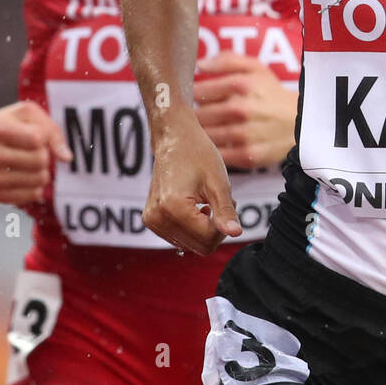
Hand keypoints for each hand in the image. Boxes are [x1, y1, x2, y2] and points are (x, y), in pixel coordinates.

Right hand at [0, 100, 71, 205]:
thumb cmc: (4, 124)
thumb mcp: (26, 114)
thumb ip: (51, 130)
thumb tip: (66, 157)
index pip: (37, 138)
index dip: (44, 137)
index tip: (36, 136)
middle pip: (39, 160)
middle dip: (45, 155)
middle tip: (34, 150)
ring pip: (39, 179)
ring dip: (43, 171)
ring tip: (31, 163)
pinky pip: (32, 195)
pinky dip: (36, 186)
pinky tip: (26, 176)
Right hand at [143, 117, 242, 255]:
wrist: (173, 138)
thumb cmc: (197, 154)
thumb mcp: (218, 183)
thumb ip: (226, 212)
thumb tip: (235, 234)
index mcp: (174, 209)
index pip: (208, 240)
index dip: (224, 227)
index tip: (229, 203)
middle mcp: (158, 218)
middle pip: (198, 246)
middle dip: (214, 229)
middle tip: (217, 201)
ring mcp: (152, 220)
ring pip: (189, 244)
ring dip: (202, 228)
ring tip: (205, 201)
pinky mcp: (150, 219)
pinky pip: (178, 237)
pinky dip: (190, 226)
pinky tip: (194, 206)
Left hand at [193, 53, 297, 168]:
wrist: (301, 124)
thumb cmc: (272, 94)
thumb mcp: (257, 69)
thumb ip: (228, 61)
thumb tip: (199, 64)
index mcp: (243, 85)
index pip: (199, 91)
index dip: (190, 95)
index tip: (189, 98)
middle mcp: (242, 109)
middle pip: (199, 115)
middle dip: (191, 115)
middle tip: (191, 115)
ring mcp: (244, 134)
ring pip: (205, 135)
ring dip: (198, 133)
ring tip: (200, 129)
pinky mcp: (247, 156)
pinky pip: (216, 154)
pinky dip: (210, 150)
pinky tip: (213, 144)